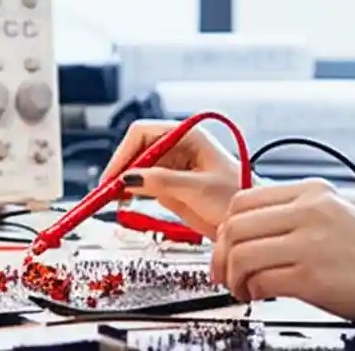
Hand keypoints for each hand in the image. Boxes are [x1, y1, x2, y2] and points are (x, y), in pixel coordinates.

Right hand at [99, 119, 243, 238]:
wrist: (247, 221)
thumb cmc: (236, 197)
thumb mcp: (197, 189)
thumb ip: (161, 182)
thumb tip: (129, 179)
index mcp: (188, 136)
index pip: (144, 133)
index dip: (124, 153)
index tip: (113, 176)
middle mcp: (178, 147)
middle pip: (137, 149)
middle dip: (120, 168)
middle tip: (107, 192)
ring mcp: (173, 165)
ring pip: (137, 167)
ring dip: (123, 182)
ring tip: (113, 200)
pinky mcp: (171, 184)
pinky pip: (144, 183)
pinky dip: (131, 192)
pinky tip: (124, 203)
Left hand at [211, 179, 354, 323]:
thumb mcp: (332, 213)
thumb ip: (293, 212)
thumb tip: (244, 227)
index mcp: (312, 191)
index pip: (243, 199)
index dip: (225, 226)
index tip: (225, 244)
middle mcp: (309, 211)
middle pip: (235, 225)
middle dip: (220, 254)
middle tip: (223, 272)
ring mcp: (310, 243)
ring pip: (241, 253)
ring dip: (233, 276)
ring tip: (242, 288)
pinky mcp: (312, 277)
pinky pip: (261, 280)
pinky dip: (252, 291)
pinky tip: (261, 295)